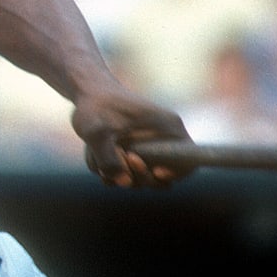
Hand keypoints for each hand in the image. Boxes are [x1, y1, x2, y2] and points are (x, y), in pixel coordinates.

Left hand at [72, 85, 194, 188]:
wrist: (87, 93)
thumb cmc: (97, 107)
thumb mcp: (98, 131)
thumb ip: (109, 159)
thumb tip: (124, 183)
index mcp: (169, 129)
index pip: (189, 162)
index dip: (176, 173)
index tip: (155, 171)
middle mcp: (164, 141)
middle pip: (162, 179)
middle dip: (138, 175)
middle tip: (123, 156)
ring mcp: (149, 150)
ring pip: (140, 178)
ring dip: (117, 172)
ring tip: (97, 150)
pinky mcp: (135, 155)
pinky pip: (126, 175)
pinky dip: (110, 171)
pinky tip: (94, 153)